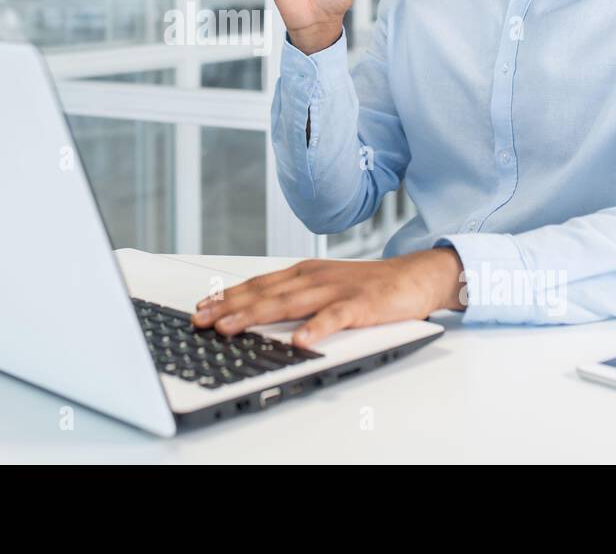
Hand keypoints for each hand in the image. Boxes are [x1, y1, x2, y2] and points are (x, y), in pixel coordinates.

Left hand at [191, 249, 465, 348]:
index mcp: (303, 273)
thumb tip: (258, 314)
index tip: (199, 308)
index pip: (257, 284)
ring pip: (289, 303)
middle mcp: (313, 278)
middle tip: (200, 321)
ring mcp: (336, 290)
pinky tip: (300, 341)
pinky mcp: (360, 305)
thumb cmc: (368, 286)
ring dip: (255, 315)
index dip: (226, 296)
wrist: (415, 276)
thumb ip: (296, 298)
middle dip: (228, 307)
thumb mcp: (324, 286)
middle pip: (264, 293)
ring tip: (230, 328)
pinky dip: (316, 328)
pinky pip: (334, 318)